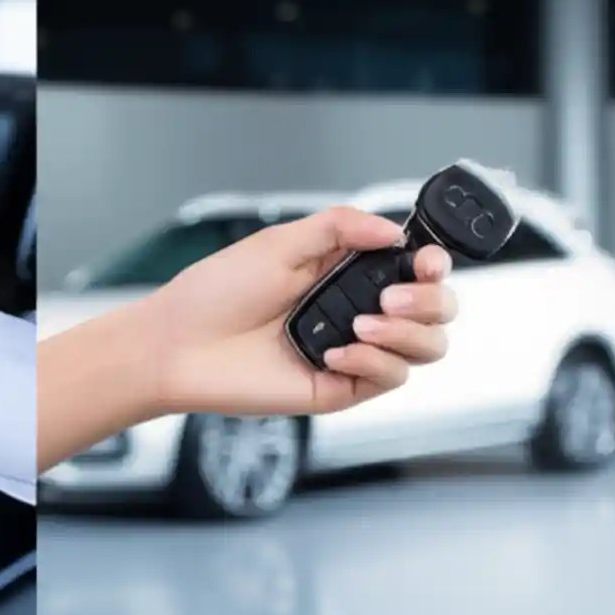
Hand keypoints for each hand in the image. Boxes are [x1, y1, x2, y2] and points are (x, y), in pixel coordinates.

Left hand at [149, 206, 455, 415]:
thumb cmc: (214, 294)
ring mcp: (351, 350)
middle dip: (431, 301)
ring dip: (407, 332)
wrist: (179, 346)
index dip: (433, 265)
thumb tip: (393, 230)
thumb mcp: (278, 243)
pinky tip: (337, 352)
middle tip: (392, 297)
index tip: (425, 262)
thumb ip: (339, 227)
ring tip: (363, 323)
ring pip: (425, 348)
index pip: (415, 269)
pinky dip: (373, 362)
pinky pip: (389, 379)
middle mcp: (355, 310)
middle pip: (436, 310)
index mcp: (343, 271)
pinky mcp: (339, 387)